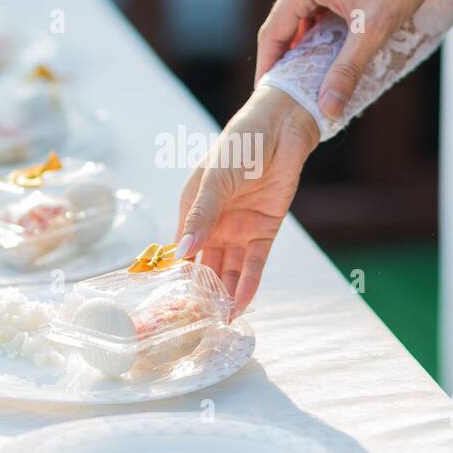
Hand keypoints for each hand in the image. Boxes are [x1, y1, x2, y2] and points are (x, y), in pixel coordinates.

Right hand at [177, 86, 320, 314]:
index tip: (171, 305)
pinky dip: (249, 282)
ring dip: (226, 293)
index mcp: (193, 209)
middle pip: (205, 265)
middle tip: (197, 324)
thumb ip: (201, 216)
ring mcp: (239, 228)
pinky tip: (242, 303)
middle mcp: (214, 223)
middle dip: (202, 293)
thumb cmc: (240, 145)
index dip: (176, 277)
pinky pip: (255, 263)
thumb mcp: (214, 180)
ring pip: (230, 269)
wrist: (282, 127)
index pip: (181, 250)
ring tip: (221, 321)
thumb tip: (182, 253)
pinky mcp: (265, 230)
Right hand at [255, 0, 452, 119]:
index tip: (264, 95)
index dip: (268, 67)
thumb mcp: (373, 30)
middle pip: (280, 26)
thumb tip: (328, 107)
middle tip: (284, 94)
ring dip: (299, 48)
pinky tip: (322, 55)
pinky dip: (312, 34)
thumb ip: (347, 70)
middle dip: (283, 60)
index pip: (272, 33)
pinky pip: (309, 11)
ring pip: (295, 20)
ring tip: (302, 80)